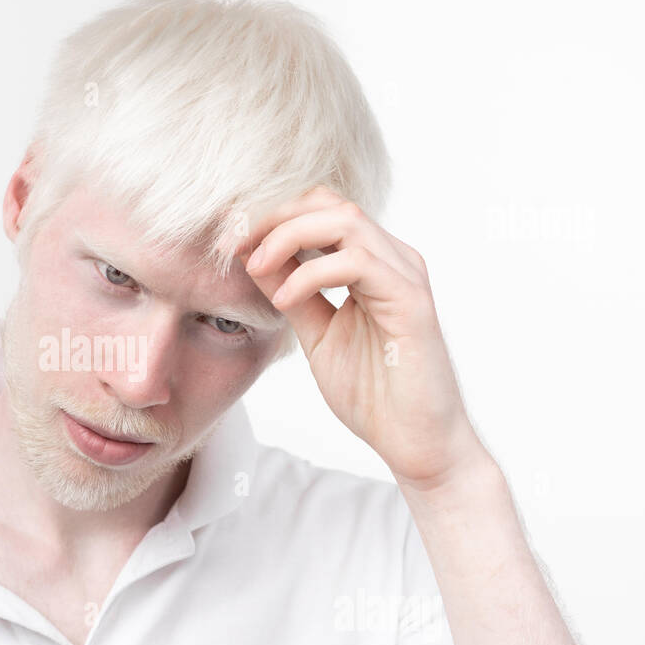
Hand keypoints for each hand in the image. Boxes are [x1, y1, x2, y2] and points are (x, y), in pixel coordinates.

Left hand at [241, 186, 485, 488]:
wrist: (414, 442)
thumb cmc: (373, 393)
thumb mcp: (316, 334)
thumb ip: (291, 294)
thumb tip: (252, 258)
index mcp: (372, 263)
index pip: (320, 210)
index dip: (272, 216)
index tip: (230, 243)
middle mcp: (393, 259)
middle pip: (329, 202)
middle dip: (273, 217)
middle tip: (234, 246)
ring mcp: (405, 276)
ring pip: (345, 220)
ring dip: (288, 237)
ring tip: (255, 266)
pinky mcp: (412, 301)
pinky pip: (357, 263)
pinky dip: (311, 273)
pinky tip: (285, 299)